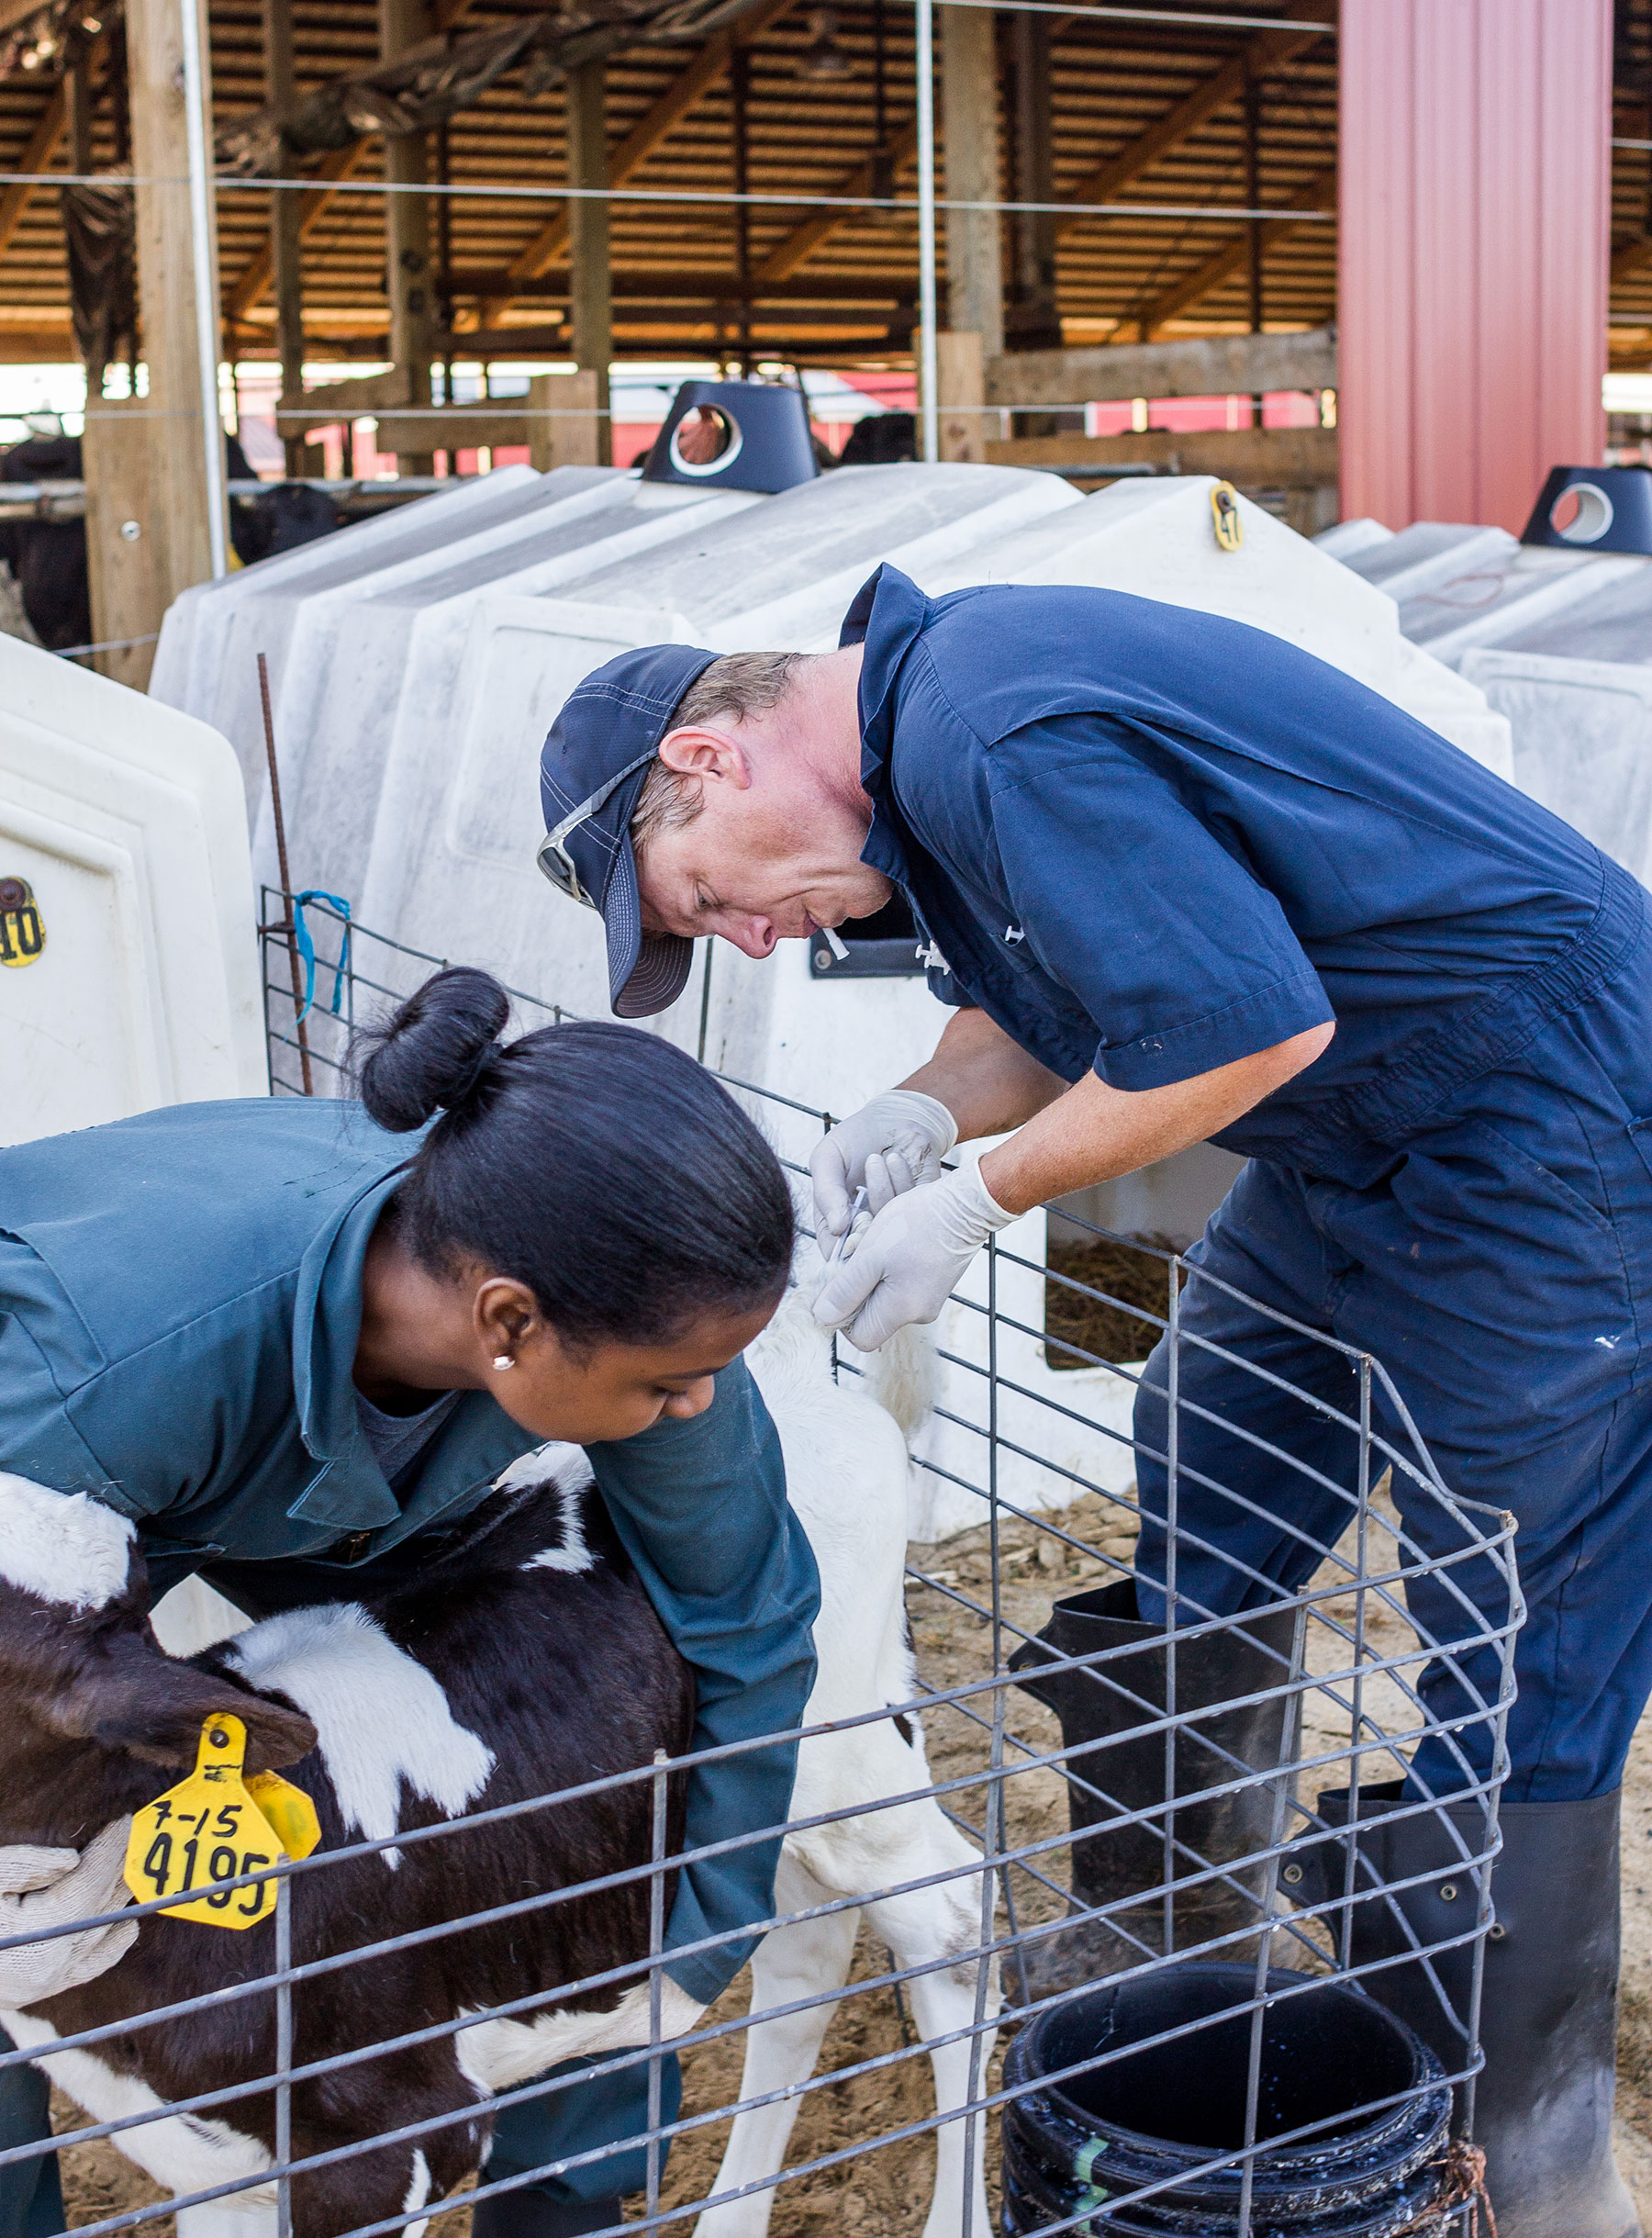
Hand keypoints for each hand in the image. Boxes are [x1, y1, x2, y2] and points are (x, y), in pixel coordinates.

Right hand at [0, 1822, 136, 2007]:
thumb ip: (25, 1866)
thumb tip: (72, 1859)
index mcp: (36, 1938)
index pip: (88, 1884)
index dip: (109, 1850)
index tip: (123, 1821)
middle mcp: (50, 1968)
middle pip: (100, 1908)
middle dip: (118, 1868)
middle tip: (134, 1833)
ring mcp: (46, 1986)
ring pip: (100, 1935)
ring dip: (117, 1898)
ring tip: (131, 1863)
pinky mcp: (39, 1994)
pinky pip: (88, 1969)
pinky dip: (111, 1946)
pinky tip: (127, 1926)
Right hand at [809, 1090, 958, 1247]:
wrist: (896, 1117)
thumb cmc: (855, 1138)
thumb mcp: (828, 1157)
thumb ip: (825, 1192)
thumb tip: (837, 1228)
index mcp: (836, 1221)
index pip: (837, 1253)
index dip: (844, 1248)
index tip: (851, 1227)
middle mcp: (866, 1227)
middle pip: (867, 1252)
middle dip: (868, 1227)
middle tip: (864, 1193)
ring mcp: (894, 1221)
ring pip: (891, 1228)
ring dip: (882, 1189)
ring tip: (875, 1158)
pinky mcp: (919, 1209)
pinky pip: (914, 1210)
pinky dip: (902, 1181)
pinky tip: (895, 1159)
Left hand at [811, 1163, 1013, 1349]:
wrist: (964, 1205)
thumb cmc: (916, 1224)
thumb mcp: (870, 1255)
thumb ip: (844, 1290)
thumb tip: (821, 1318)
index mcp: (902, 1311)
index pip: (859, 1337)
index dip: (841, 1315)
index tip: (838, 1282)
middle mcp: (919, 1313)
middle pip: (873, 1318)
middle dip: (856, 1289)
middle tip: (855, 1255)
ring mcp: (930, 1300)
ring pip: (885, 1298)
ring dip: (871, 1274)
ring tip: (874, 1243)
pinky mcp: (936, 1284)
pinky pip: (901, 1285)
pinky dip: (889, 1267)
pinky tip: (891, 1242)